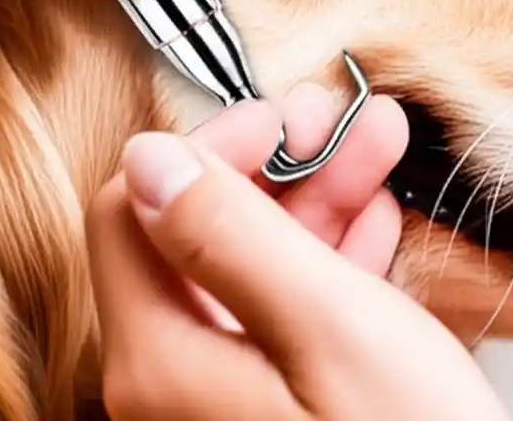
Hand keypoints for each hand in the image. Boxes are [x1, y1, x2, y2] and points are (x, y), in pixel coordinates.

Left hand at [87, 85, 509, 420]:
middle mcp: (172, 384)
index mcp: (160, 362)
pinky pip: (281, 318)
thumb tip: (145, 157)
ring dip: (313, 202)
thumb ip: (228, 237)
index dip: (207, 149)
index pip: (134, 209)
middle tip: (342, 121)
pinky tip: (372, 222)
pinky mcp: (271, 411)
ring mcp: (220, 402)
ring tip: (378, 147)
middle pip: (196, 235)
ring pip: (249, 269)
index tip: (283, 122)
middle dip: (277, 167)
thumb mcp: (329, 330)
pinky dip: (327, 263)